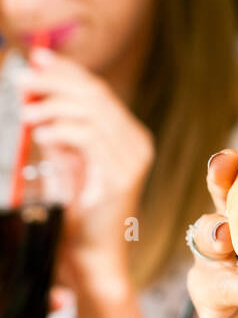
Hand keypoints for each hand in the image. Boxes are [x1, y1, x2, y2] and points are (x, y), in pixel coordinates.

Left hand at [18, 47, 153, 290]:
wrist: (90, 260)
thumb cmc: (75, 216)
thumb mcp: (66, 164)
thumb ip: (59, 133)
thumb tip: (36, 99)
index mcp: (126, 135)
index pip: (97, 90)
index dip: (67, 71)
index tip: (37, 57)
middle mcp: (136, 142)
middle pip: (95, 94)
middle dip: (56, 81)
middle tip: (22, 77)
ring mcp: (132, 158)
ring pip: (92, 112)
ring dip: (53, 105)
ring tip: (25, 111)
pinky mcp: (121, 176)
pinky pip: (89, 139)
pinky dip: (62, 130)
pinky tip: (41, 133)